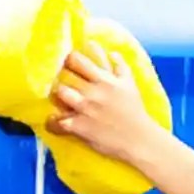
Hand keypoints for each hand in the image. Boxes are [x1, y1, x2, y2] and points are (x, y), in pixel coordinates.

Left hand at [47, 42, 161, 163]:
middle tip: (62, 82)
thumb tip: (112, 53)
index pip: (78, 60)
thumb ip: (120, 68)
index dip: (69, 60)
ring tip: (59, 101)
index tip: (68, 63)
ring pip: (59, 93)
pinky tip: (55, 121)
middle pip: (65, 75)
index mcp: (105, 80)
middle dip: (60, 77)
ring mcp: (85, 109)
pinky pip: (55, 122)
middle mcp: (94, 92)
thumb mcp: (130, 86)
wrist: (140, 139)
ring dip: (56, 96)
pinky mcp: (79, 127)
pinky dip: (53, 122)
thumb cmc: (135, 112)